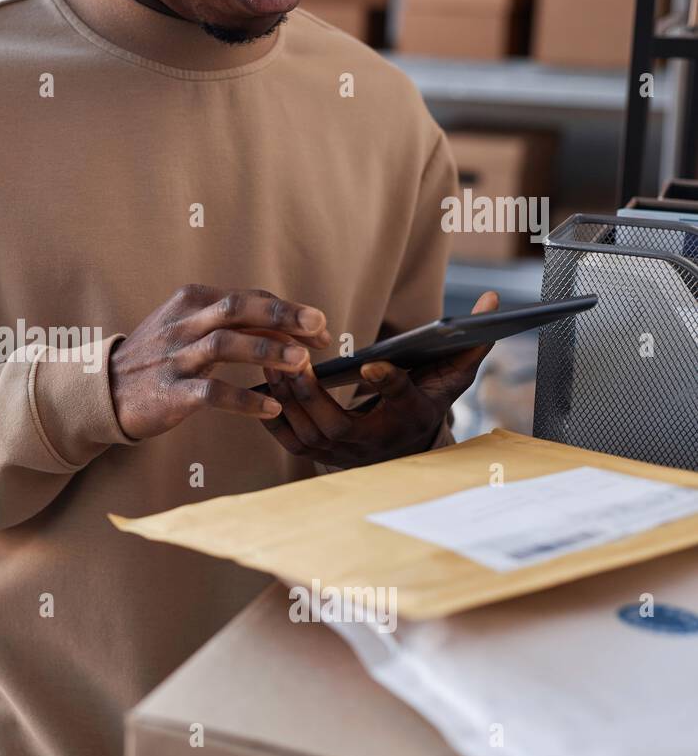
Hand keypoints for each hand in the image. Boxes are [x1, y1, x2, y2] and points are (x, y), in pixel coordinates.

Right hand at [109, 284, 331, 439]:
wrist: (105, 391)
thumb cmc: (158, 358)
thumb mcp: (186, 326)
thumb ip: (228, 320)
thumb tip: (283, 320)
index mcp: (190, 302)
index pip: (247, 298)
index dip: (286, 310)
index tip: (318, 327)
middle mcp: (183, 324)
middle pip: (238, 309)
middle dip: (282, 316)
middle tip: (319, 329)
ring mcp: (175, 358)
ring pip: (225, 345)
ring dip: (266, 351)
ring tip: (301, 363)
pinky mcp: (170, 392)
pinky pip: (211, 393)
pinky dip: (244, 400)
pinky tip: (270, 409)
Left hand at [260, 291, 499, 468]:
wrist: (399, 447)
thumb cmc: (422, 403)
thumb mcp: (450, 376)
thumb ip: (471, 342)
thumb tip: (494, 301)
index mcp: (408, 419)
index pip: (401, 399)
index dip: (389, 382)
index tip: (373, 363)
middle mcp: (373, 443)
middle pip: (337, 424)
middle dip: (313, 392)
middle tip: (295, 358)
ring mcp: (340, 454)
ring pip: (306, 431)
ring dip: (286, 397)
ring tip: (271, 362)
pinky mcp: (315, 454)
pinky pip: (287, 438)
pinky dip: (271, 412)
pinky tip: (261, 382)